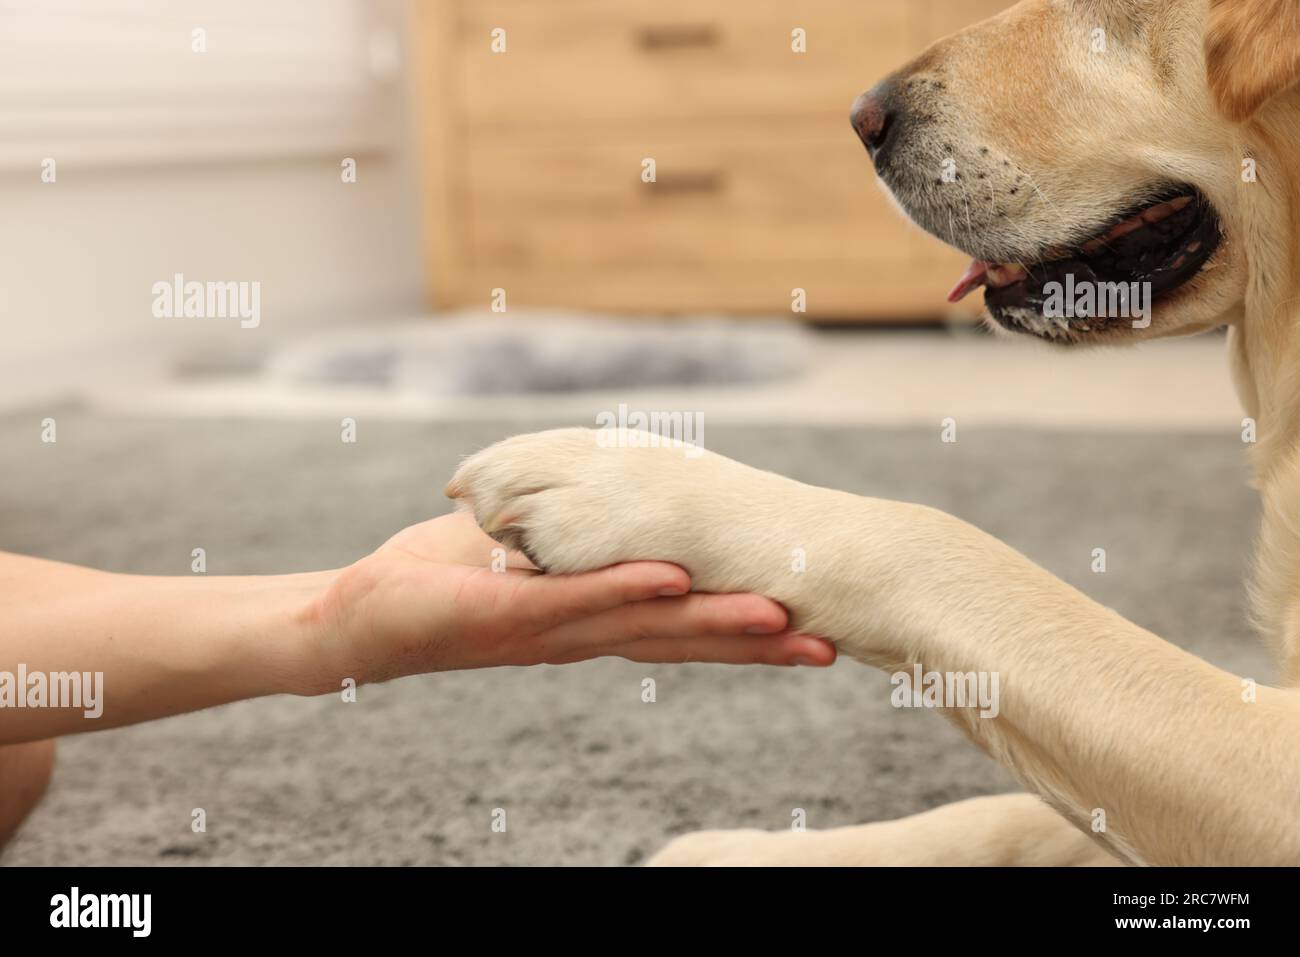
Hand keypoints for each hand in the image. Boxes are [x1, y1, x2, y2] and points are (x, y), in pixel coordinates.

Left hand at [311, 512, 834, 683]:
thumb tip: (618, 516)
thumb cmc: (443, 583)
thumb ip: (576, 548)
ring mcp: (547, 627)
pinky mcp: (504, 610)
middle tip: (830, 645)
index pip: (680, 627)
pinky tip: (672, 580)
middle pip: (681, 638)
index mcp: (592, 622)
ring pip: (642, 624)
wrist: (355, 621)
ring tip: (779, 620)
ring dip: (710, 621)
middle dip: (756, 643)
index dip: (745, 630)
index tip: (811, 626)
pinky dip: (622, 587)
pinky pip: (571, 596)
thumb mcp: (525, 558)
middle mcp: (580, 634)